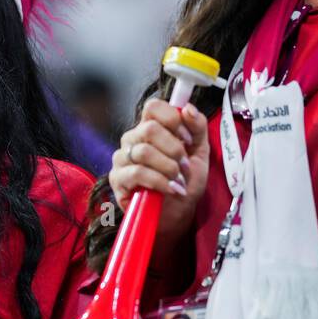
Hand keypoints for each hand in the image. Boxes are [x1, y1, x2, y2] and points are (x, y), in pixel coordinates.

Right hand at [109, 98, 209, 241]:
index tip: (187, 139)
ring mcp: (122, 158)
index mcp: (150, 126)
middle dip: (174, 150)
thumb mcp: (199, 152)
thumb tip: (189, 108)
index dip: (172, 119)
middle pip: (150, 129)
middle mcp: (133, 138)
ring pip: (144, 151)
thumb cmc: (185, 180)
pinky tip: (171, 189)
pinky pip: (136, 173)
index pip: (153, 107)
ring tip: (179, 181)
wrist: (179, 212)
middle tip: (184, 166)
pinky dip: (159, 181)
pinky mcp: (117, 179)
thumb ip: (197, 128)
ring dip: (168, 168)